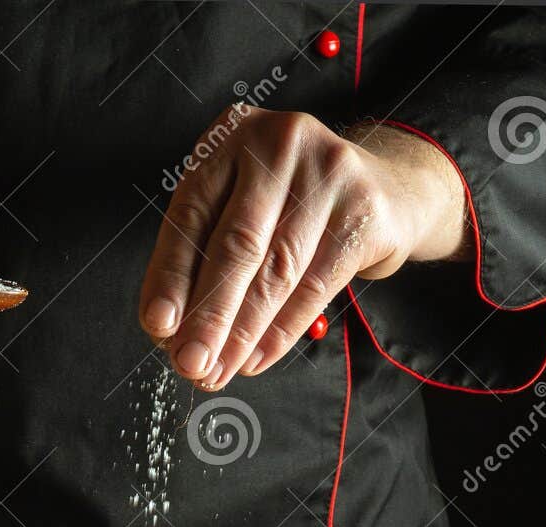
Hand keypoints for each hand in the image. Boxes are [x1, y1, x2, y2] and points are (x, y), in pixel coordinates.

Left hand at [139, 110, 470, 389]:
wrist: (388, 190)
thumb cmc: (293, 204)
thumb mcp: (242, 205)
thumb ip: (203, 251)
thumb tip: (169, 328)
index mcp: (232, 135)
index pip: (191, 215)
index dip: (171, 275)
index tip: (157, 325)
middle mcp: (280, 145)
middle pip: (236, 244)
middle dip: (208, 313)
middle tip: (189, 363)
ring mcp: (327, 174)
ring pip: (275, 271)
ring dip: (242, 333)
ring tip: (218, 371)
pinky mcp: (363, 212)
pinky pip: (315, 286)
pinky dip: (281, 331)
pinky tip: (256, 359)